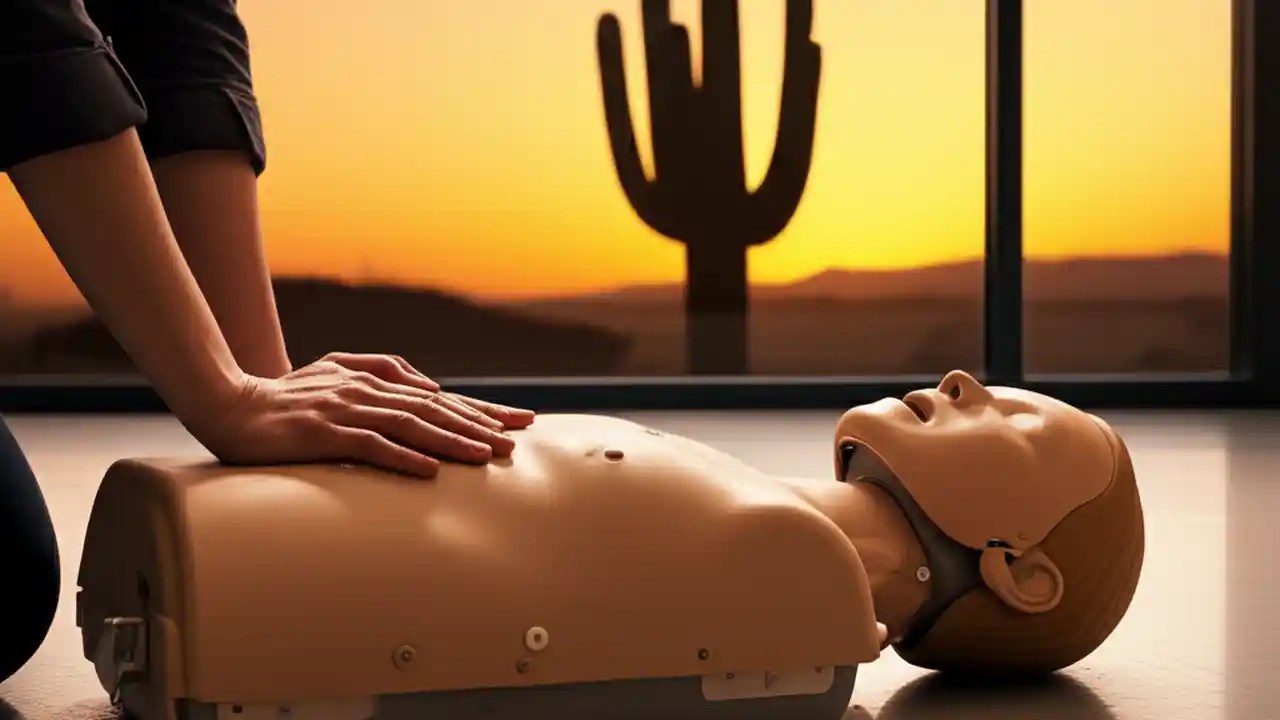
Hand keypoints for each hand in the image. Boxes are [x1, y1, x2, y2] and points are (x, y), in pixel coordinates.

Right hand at [189, 352, 535, 477]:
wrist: (230, 406)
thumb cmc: (289, 398)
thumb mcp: (338, 372)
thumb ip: (383, 369)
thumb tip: (430, 386)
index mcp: (375, 380)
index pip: (441, 398)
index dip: (482, 409)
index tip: (519, 422)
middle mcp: (367, 391)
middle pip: (435, 409)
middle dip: (478, 425)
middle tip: (515, 443)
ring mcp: (346, 410)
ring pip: (410, 425)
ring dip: (450, 440)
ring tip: (484, 456)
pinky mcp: (323, 431)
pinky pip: (369, 445)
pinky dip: (401, 457)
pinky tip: (429, 470)